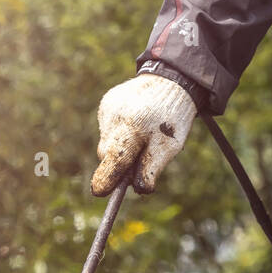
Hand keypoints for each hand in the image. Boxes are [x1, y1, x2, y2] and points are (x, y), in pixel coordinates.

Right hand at [90, 73, 196, 195]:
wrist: (171, 80)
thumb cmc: (172, 118)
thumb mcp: (169, 147)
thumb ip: (151, 169)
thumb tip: (139, 190)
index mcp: (132, 129)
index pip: (113, 160)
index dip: (106, 179)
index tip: (99, 192)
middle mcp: (115, 117)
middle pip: (107, 154)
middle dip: (119, 163)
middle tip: (140, 159)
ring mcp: (108, 109)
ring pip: (106, 142)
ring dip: (120, 146)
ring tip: (142, 134)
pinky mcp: (106, 103)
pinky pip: (107, 128)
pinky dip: (118, 132)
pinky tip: (134, 122)